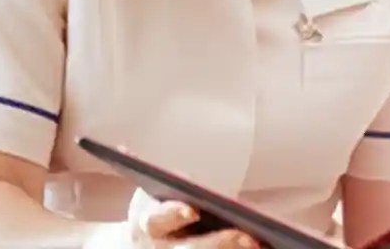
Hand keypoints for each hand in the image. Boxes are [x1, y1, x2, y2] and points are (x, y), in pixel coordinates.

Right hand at [84, 193, 256, 248]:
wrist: (144, 247)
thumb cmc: (158, 210)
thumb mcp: (154, 191)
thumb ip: (155, 176)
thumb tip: (123, 151)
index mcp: (148, 223)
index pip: (158, 220)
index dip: (174, 214)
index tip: (193, 209)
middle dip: (219, 244)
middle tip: (249, 238)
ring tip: (267, 245)